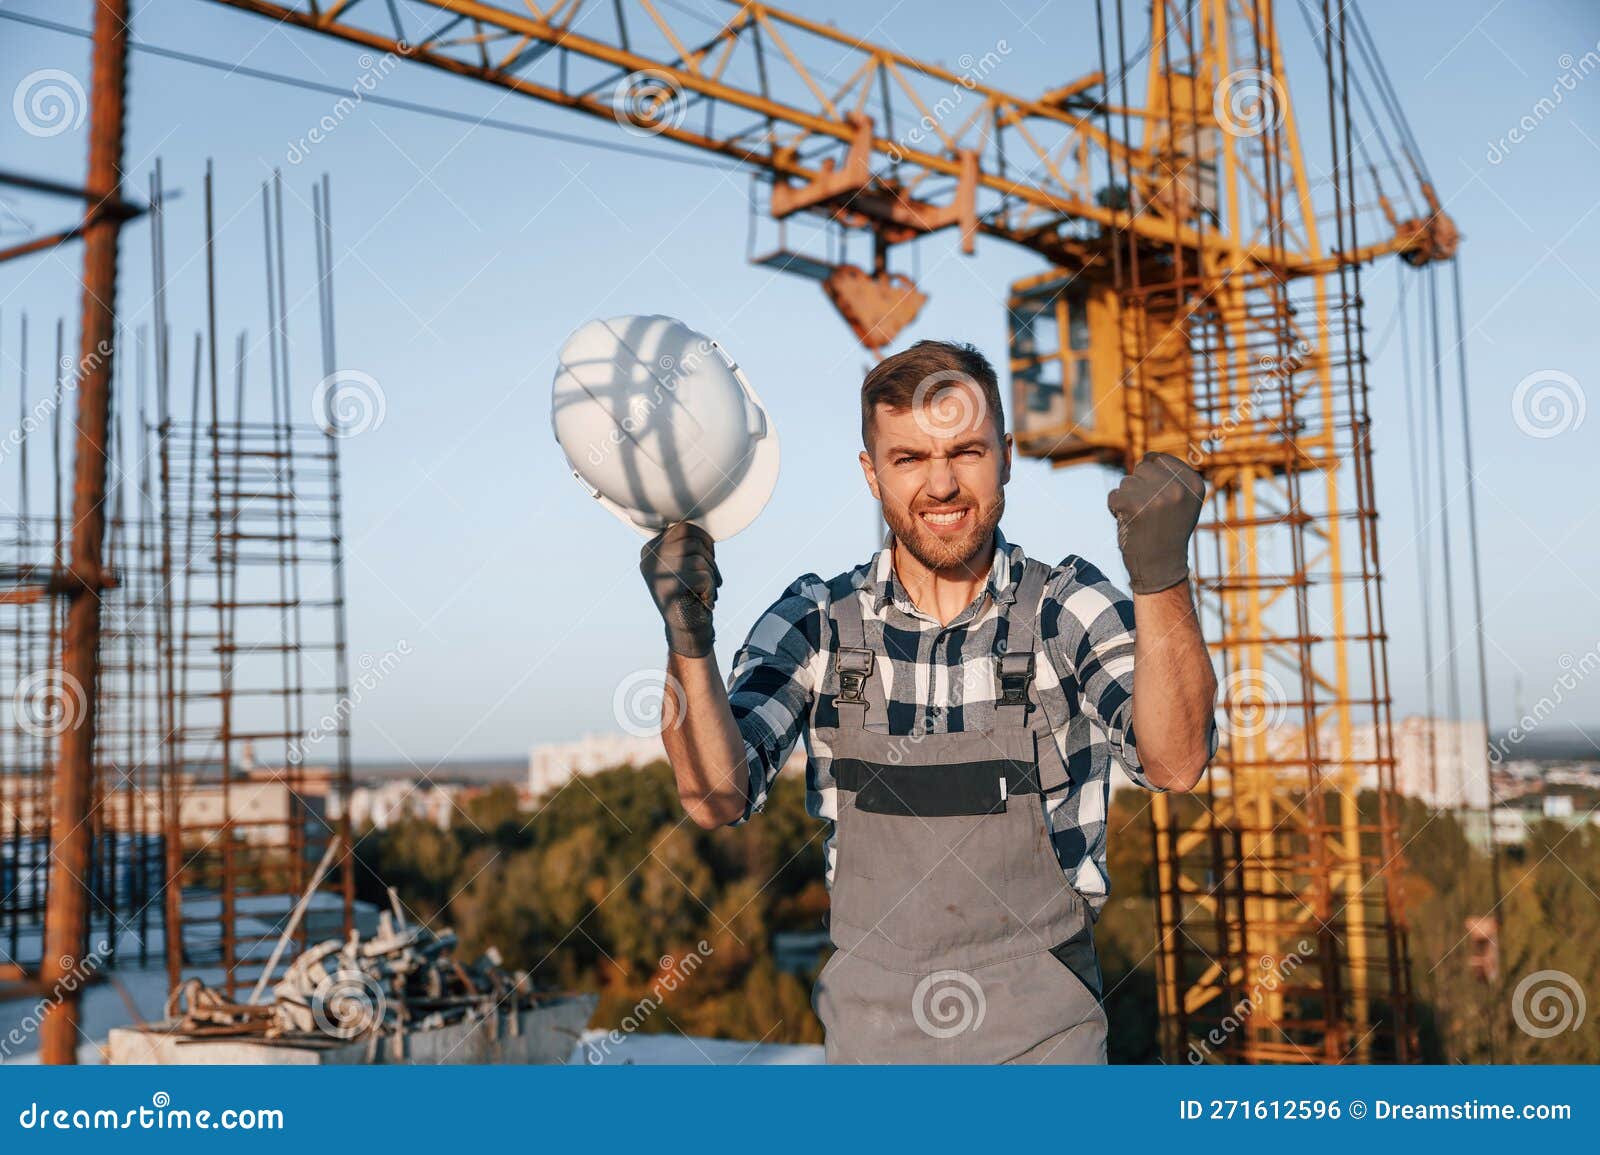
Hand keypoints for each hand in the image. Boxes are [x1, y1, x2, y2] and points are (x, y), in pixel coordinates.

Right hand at [640, 522, 720, 657]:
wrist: (687, 630)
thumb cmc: (691, 594)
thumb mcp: (683, 564)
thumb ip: (685, 543)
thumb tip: (703, 518)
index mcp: (650, 550)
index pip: (684, 527)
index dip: (704, 541)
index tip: (706, 559)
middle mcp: (649, 559)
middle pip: (692, 540)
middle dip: (709, 557)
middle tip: (708, 577)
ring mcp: (656, 573)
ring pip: (699, 558)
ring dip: (710, 575)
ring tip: (703, 590)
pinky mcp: (668, 588)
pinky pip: (702, 576)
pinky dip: (709, 588)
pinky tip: (701, 599)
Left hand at [1107, 452, 1205, 593]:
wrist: (1161, 568)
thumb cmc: (1167, 532)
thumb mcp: (1181, 501)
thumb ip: (1171, 477)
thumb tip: (1148, 456)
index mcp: (1194, 482)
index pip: (1157, 459)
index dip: (1150, 478)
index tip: (1159, 502)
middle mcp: (1178, 487)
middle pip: (1141, 468)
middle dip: (1138, 487)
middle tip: (1148, 512)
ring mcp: (1157, 497)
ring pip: (1127, 481)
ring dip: (1127, 499)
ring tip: (1142, 520)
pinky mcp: (1135, 507)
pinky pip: (1114, 496)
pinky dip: (1115, 508)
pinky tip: (1129, 523)